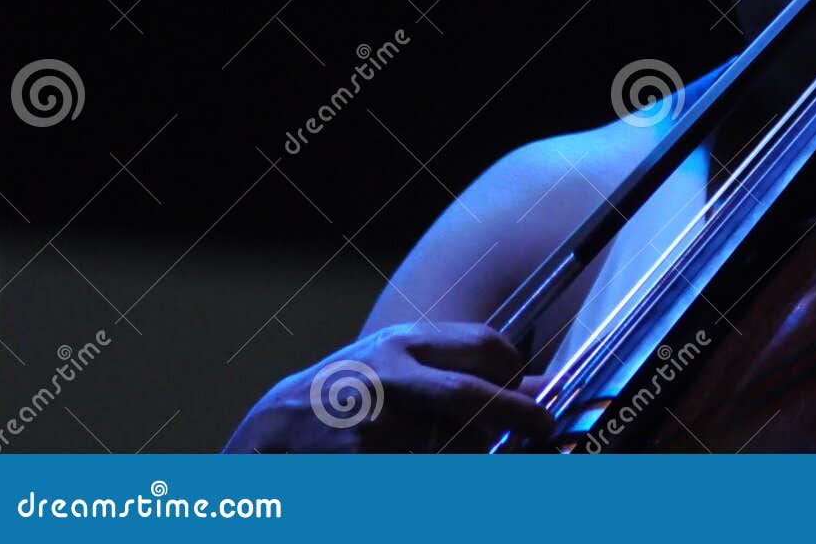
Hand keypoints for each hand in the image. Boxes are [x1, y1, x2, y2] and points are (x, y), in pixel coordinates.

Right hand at [223, 321, 552, 452]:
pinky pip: (425, 470)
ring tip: (464, 454)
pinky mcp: (360, 456)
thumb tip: (537, 386)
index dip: (514, 369)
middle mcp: (389, 372)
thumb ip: (460, 374)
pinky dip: (441, 473)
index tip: (530, 392)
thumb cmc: (348, 399)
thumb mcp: (401, 372)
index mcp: (404, 342)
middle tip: (542, 428)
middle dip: (516, 413)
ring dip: (473, 456)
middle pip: (470, 392)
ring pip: (451, 443)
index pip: (482, 344)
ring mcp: (371, 416)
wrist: (272, 434)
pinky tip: (428, 465)